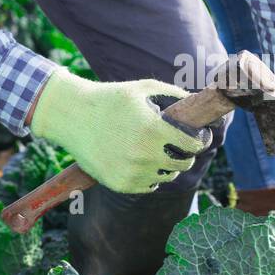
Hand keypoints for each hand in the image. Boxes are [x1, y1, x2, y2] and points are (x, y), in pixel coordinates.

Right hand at [29, 67, 210, 193]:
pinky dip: (151, 176)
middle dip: (186, 154)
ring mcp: (133, 172)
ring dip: (169, 166)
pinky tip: (144, 163)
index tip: (201, 137)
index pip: (194, 144)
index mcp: (155, 130)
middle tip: (181, 146)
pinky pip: (150, 186)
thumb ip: (174, 93)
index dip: (201, 140)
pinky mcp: (121, 184)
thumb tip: (198, 102)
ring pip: (168, 176)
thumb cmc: (110, 99)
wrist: (73, 117)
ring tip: (159, 152)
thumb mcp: (143, 88)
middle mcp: (145, 154)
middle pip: (184, 163)